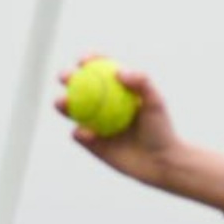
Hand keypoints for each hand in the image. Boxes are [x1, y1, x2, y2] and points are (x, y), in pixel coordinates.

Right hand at [56, 63, 180, 188]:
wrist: (159, 163)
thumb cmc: (161, 129)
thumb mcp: (156, 102)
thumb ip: (142, 82)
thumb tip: (118, 71)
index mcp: (117, 88)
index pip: (100, 68)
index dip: (89, 60)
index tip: (84, 60)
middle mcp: (102, 103)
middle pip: (79, 85)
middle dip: (67, 77)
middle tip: (66, 77)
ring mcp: (94, 122)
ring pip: (72, 110)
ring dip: (62, 103)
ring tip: (62, 102)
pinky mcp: (89, 143)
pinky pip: (78, 135)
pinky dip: (79, 132)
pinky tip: (86, 133)